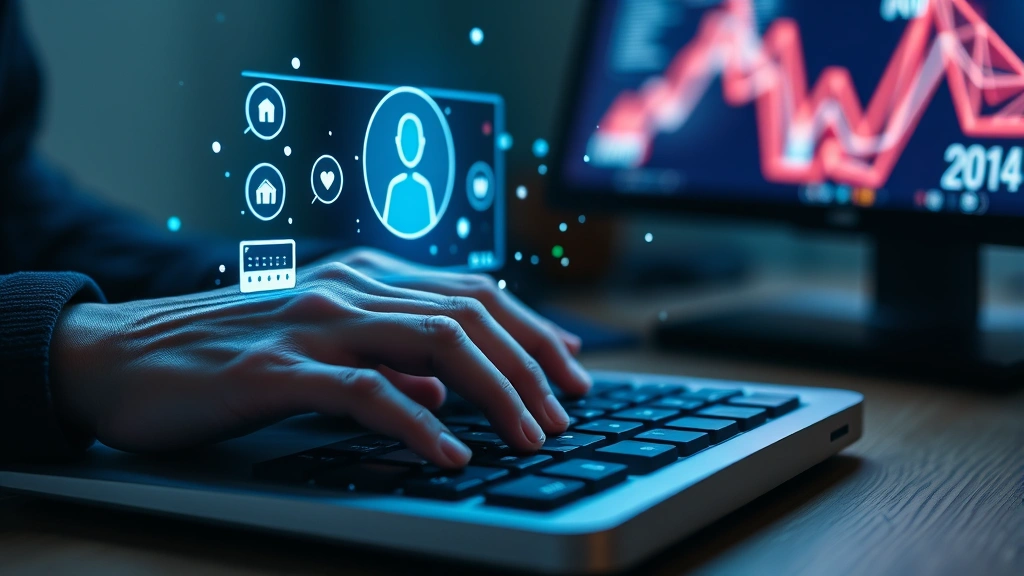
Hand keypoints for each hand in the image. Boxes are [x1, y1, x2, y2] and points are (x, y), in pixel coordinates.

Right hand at [50, 262, 585, 467]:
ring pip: (435, 342)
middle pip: (470, 312)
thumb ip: (386, 358)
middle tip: (570, 410)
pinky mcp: (278, 368)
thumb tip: (447, 390)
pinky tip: (453, 454)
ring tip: (534, 435)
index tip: (574, 366)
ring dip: (497, 391)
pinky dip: (420, 423)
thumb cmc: (227, 354)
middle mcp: (350, 289)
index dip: (533, 327)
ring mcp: (315, 324)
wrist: (122, 355)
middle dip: (533, 362)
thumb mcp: (321, 348)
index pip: (473, 291)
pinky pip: (367, 391)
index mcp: (364, 277)